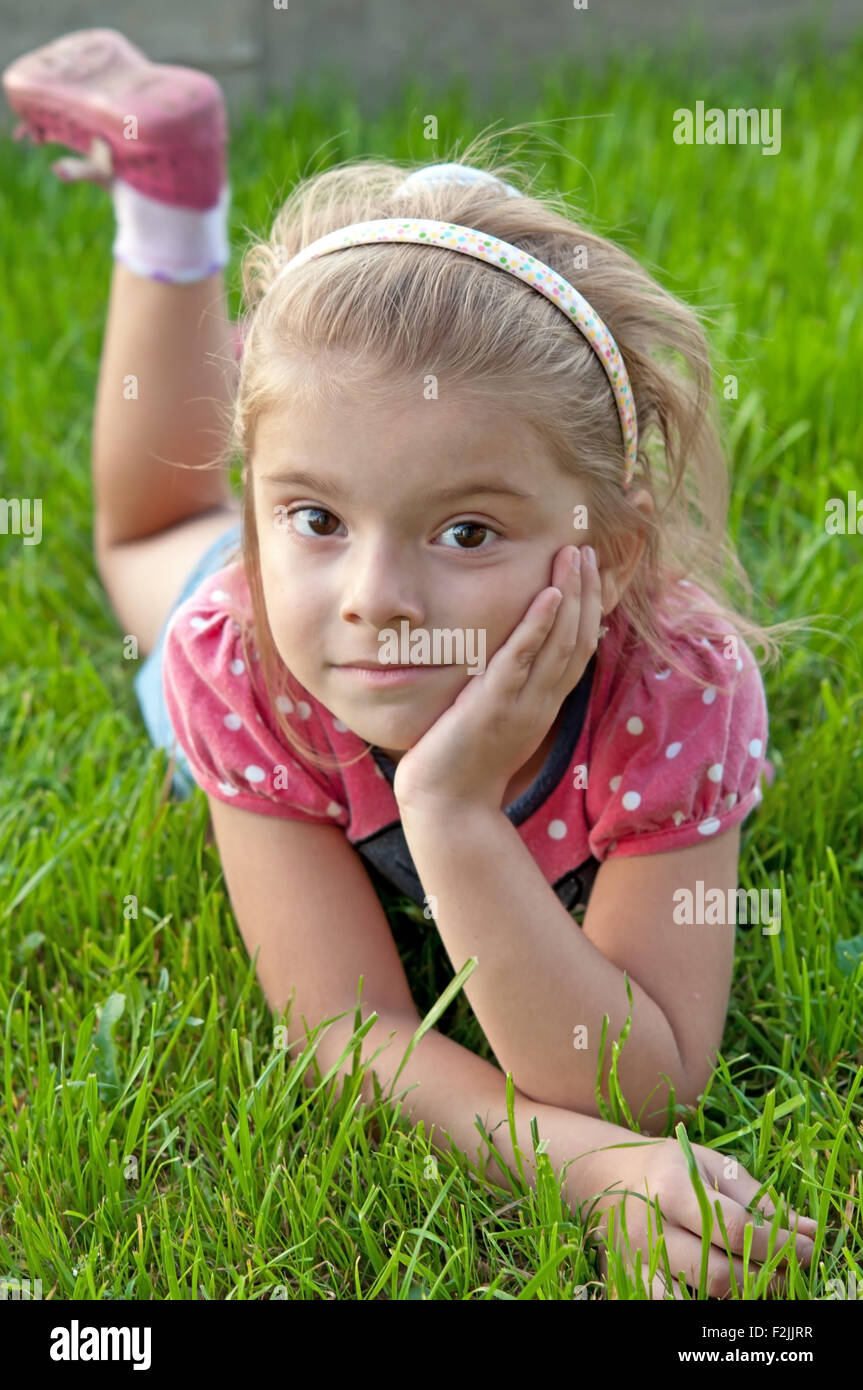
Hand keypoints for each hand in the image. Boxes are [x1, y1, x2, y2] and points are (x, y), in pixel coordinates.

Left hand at [393, 543, 602, 813]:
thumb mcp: (497, 718)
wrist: (447, 807)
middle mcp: (542, 701)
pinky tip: (548, 595)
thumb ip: (509, 687)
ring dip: (571, 596)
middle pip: (579, 638)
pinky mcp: (494, 705)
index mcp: (545, 703)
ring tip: (574, 555)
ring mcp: (522, 703)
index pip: (580, 647)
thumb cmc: (464, 762)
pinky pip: (522, 660)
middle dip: (587, 591)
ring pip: (559, 643)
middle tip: (587, 549)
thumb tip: (509, 655)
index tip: (591, 570)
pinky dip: (538, 626)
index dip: (590, 607)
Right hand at [577, 1136, 817, 1299]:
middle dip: (763, 1278)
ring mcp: (635, 1261)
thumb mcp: (711, 1166)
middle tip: (785, 1269)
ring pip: (694, 1302)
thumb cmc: (668, 1167)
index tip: (806, 1247)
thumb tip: (809, 1230)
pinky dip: (700, 1302)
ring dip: (736, 1296)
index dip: (777, 1244)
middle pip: (717, 1274)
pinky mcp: (628, 1283)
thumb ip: (758, 1199)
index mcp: (671, 1189)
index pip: (734, 1230)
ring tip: (755, 1280)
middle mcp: (649, 1228)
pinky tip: (721, 1287)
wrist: (604, 1176)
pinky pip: (668, 1305)